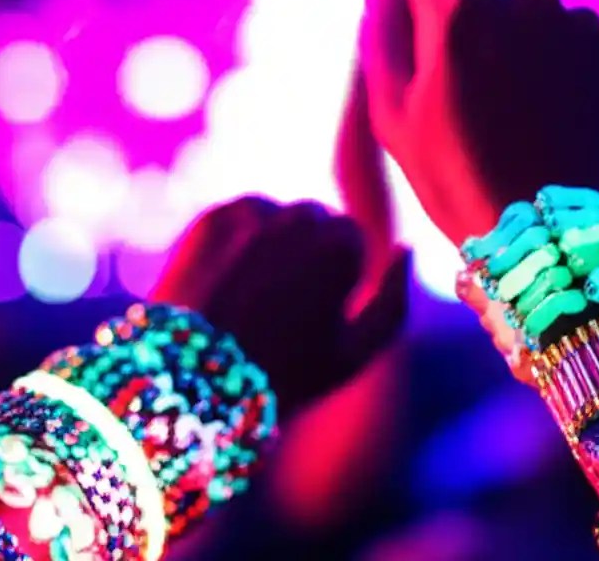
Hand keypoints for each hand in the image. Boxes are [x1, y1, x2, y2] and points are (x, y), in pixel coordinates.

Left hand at [150, 197, 408, 417]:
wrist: (193, 383)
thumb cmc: (285, 377)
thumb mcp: (357, 355)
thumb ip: (396, 302)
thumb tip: (405, 248)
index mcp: (341, 245)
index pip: (352, 237)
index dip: (338, 276)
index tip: (313, 313)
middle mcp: (297, 217)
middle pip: (314, 219)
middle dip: (306, 250)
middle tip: (280, 305)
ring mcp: (250, 214)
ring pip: (275, 216)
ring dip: (272, 242)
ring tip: (250, 297)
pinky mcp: (211, 218)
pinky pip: (238, 219)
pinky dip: (237, 242)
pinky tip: (225, 284)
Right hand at [360, 0, 598, 244]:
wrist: (551, 238)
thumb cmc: (456, 180)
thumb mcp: (393, 117)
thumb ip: (382, 35)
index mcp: (457, 9)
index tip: (423, 28)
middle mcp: (524, 0)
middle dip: (475, 30)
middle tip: (472, 103)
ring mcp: (578, 25)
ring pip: (537, 19)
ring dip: (524, 49)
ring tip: (518, 119)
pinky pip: (580, 45)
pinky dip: (567, 73)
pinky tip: (555, 124)